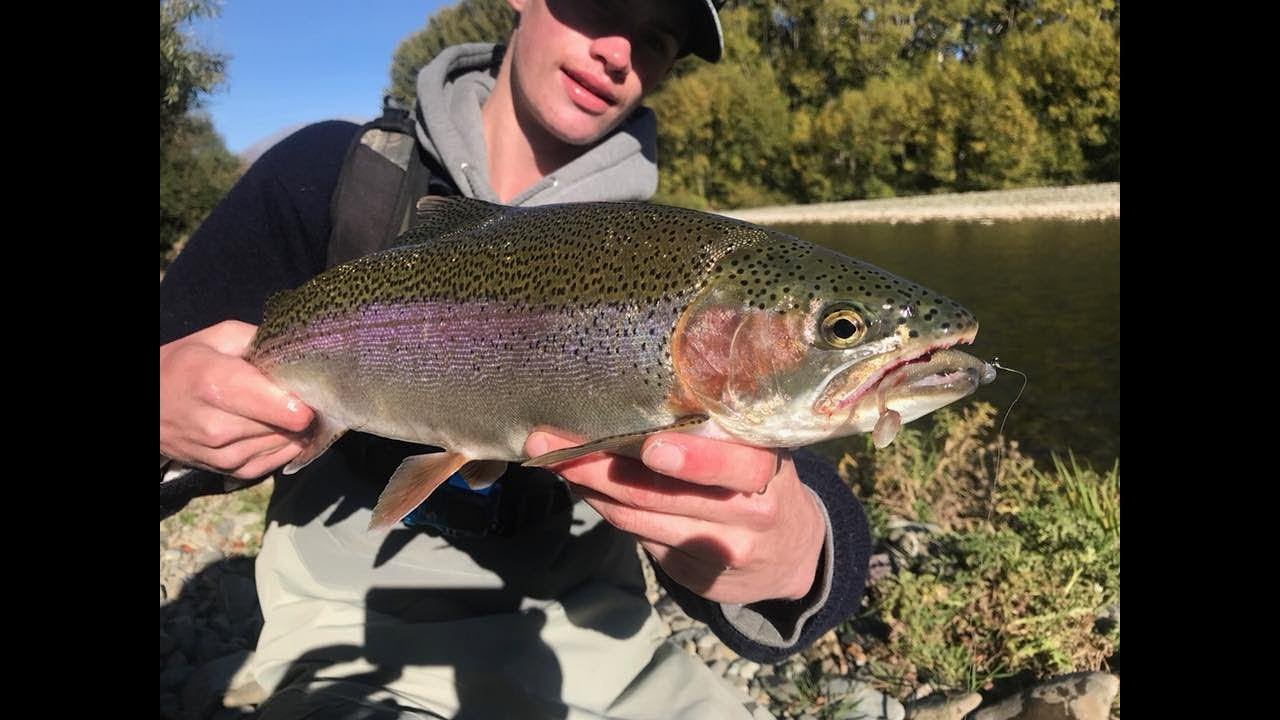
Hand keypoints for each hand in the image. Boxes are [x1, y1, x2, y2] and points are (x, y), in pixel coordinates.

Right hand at [160, 320, 314, 478]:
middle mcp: (218, 426)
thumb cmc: (186, 364)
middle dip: (303, 410)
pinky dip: (284, 444)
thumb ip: (261, 340)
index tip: (312, 390)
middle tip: (303, 394)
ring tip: (285, 408)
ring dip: (294, 428)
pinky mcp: (230, 472)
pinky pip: (276, 461)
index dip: (306, 401)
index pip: (283, 408)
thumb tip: (302, 353)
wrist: (147, 405)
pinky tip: (278, 427)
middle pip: (288, 426)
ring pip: (285, 444)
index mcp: (216, 384)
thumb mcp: (218, 338)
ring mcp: (223, 454)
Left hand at [524, 429, 826, 604]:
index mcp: (765, 468)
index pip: (732, 464)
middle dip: (600, 468)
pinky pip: (640, 539)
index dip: (693, 460)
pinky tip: (583, 487)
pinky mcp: (697, 576)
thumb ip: (714, 431)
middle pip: (663, 495)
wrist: (790, 554)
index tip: (652, 448)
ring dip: (589, 488)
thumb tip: (635, 398)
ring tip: (549, 458)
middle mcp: (748, 512)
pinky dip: (607, 510)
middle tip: (551, 446)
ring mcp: (722, 549)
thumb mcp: (755, 449)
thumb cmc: (758, 480)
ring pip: (641, 519)